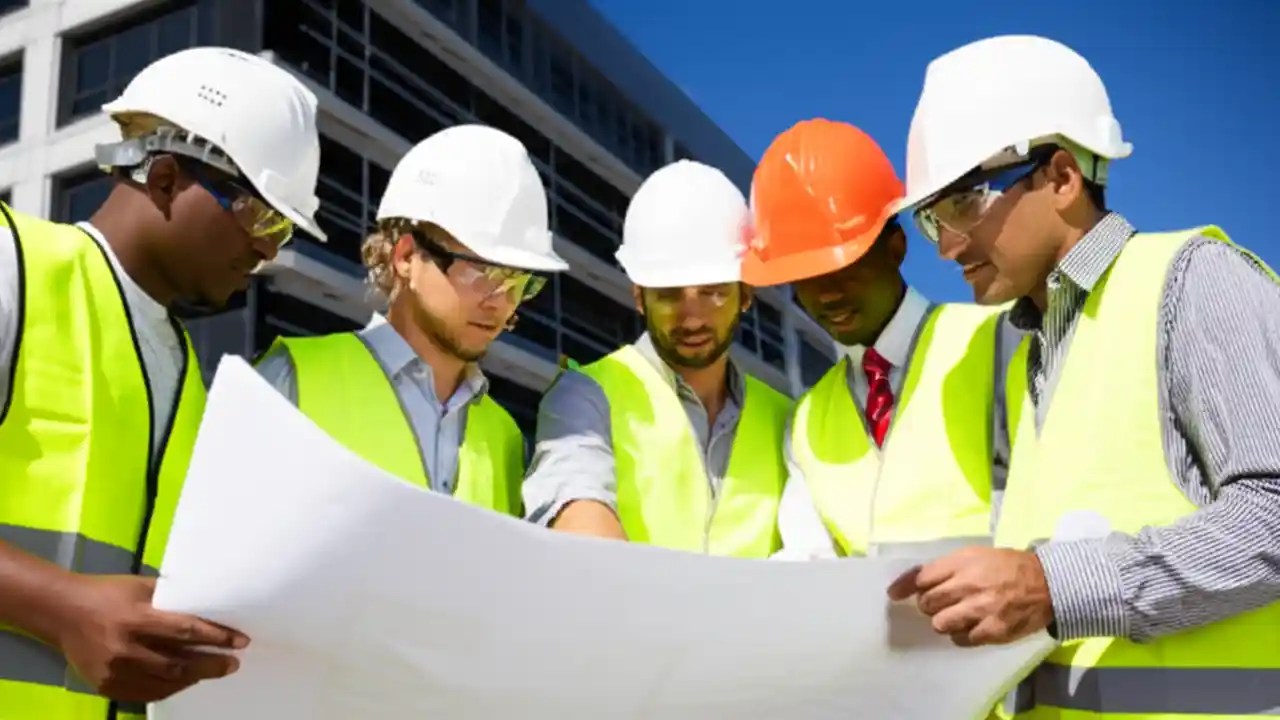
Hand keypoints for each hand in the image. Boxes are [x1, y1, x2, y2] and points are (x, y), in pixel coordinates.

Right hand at [52, 574, 249, 702]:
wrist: (61, 611)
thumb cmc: (107, 593)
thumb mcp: (141, 587)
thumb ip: (171, 598)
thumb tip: (208, 602)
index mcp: (136, 619)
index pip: (186, 631)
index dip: (217, 638)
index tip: (240, 641)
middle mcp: (125, 649)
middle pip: (179, 663)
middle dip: (211, 664)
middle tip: (233, 663)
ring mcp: (114, 671)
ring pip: (165, 682)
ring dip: (193, 678)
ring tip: (212, 671)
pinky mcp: (105, 686)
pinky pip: (145, 693)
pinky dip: (169, 688)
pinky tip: (184, 680)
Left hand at [886, 547, 1052, 646]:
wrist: (1048, 583)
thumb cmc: (1007, 566)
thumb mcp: (976, 555)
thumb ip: (946, 567)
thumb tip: (914, 582)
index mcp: (963, 563)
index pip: (921, 578)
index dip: (905, 587)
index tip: (894, 594)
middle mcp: (969, 586)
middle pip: (928, 603)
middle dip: (929, 605)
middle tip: (940, 603)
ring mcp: (981, 610)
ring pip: (940, 624)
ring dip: (944, 621)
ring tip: (956, 616)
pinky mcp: (993, 631)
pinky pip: (962, 639)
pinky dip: (962, 635)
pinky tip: (971, 626)